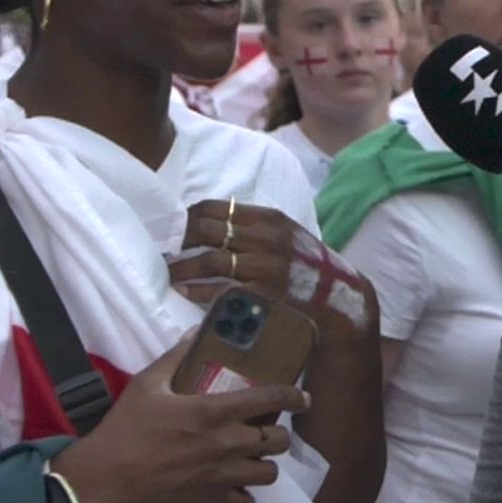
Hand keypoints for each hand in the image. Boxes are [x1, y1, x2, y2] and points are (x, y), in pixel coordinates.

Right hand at [49, 335, 306, 502]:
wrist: (103, 479)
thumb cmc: (124, 429)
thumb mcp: (147, 384)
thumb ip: (175, 357)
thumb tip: (193, 333)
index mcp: (215, 412)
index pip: (272, 399)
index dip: (294, 396)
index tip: (303, 397)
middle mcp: (228, 444)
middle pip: (279, 441)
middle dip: (277, 435)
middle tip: (265, 431)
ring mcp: (222, 477)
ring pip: (269, 474)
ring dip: (262, 465)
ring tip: (249, 460)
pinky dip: (241, 497)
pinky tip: (229, 488)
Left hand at [171, 202, 381, 354]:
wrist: (337, 294)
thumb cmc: (307, 263)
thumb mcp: (287, 232)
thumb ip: (256, 224)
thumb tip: (213, 218)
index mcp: (270, 218)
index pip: (216, 208)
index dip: (189, 216)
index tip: (176, 226)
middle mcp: (266, 238)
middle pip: (208, 231)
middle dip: (180, 240)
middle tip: (164, 249)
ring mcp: (265, 267)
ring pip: (210, 260)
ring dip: (183, 267)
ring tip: (168, 273)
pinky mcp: (263, 293)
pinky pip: (221, 290)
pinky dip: (198, 291)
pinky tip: (185, 292)